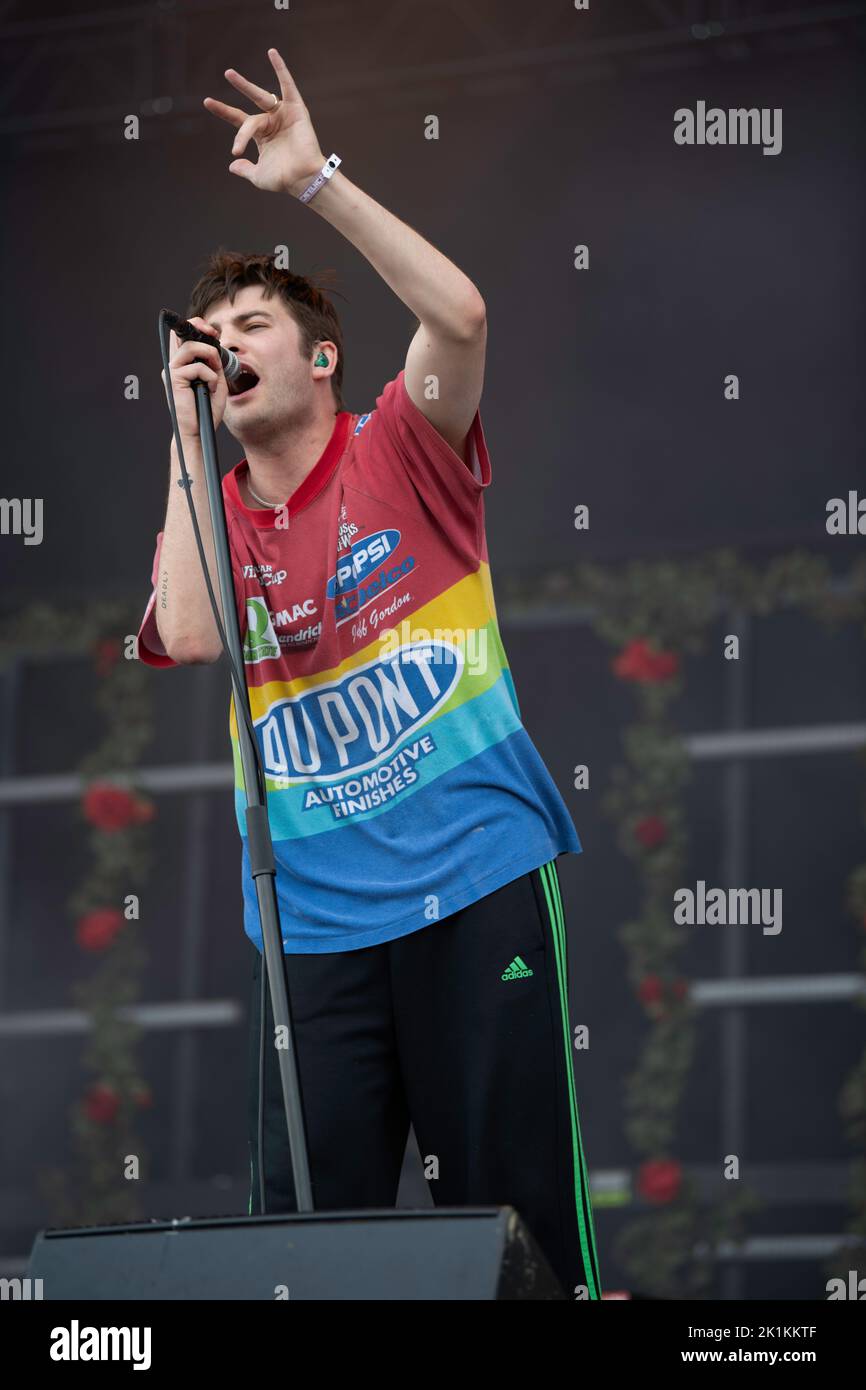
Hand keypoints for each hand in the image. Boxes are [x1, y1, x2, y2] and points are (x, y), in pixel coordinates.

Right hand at [162, 316, 227, 441]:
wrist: (199, 430)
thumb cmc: (206, 409)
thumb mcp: (216, 381)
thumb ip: (214, 363)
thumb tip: (213, 345)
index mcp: (183, 364)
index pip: (183, 336)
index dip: (195, 326)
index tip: (212, 331)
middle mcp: (174, 364)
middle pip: (183, 334)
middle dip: (201, 331)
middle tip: (214, 339)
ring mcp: (172, 370)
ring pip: (191, 347)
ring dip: (210, 356)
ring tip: (214, 374)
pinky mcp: (173, 378)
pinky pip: (197, 367)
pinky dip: (209, 377)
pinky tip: (209, 388)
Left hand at [203, 48, 325, 195]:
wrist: (302, 180)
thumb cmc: (284, 180)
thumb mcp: (258, 176)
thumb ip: (245, 170)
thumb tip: (232, 166)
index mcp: (261, 136)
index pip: (239, 120)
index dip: (223, 111)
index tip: (207, 102)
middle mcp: (271, 122)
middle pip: (250, 104)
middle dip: (239, 88)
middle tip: (227, 73)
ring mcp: (283, 114)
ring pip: (262, 97)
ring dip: (246, 85)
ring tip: (230, 74)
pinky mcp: (296, 109)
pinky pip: (288, 86)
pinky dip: (281, 69)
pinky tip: (273, 54)